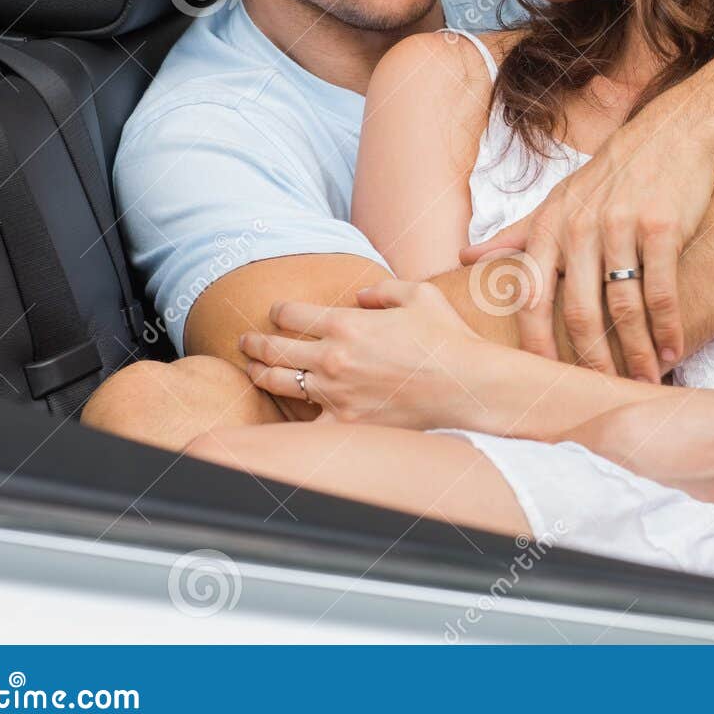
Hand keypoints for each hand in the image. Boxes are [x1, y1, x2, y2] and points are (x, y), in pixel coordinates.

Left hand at [240, 278, 493, 429]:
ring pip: (280, 382)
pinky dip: (292, 419)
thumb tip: (362, 295)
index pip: (291, 313)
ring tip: (253, 369)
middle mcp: (332, 357)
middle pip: (274, 347)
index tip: (276, 312)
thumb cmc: (447, 337)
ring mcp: (336, 392)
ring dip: (260, 373)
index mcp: (345, 322)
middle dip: (254, 341)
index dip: (278, 310)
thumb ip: (384, 289)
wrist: (467, 385)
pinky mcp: (346, 422)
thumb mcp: (418, 294)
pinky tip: (283, 415)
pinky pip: (307, 425)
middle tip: (245, 340)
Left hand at [460, 116, 713, 382]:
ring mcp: (621, 226)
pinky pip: (662, 291)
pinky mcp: (661, 227)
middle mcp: (579, 227)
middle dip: (593, 361)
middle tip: (603, 392)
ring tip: (646, 380)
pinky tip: (674, 351)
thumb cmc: (612, 175)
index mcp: (549, 226)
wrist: (672, 135)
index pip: (532, 300)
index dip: (537, 347)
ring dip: (637, 352)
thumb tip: (464, 255)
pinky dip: (669, 328)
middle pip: (580, 313)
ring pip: (624, 307)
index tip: (546, 383)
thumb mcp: (559, 198)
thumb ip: (516, 233)